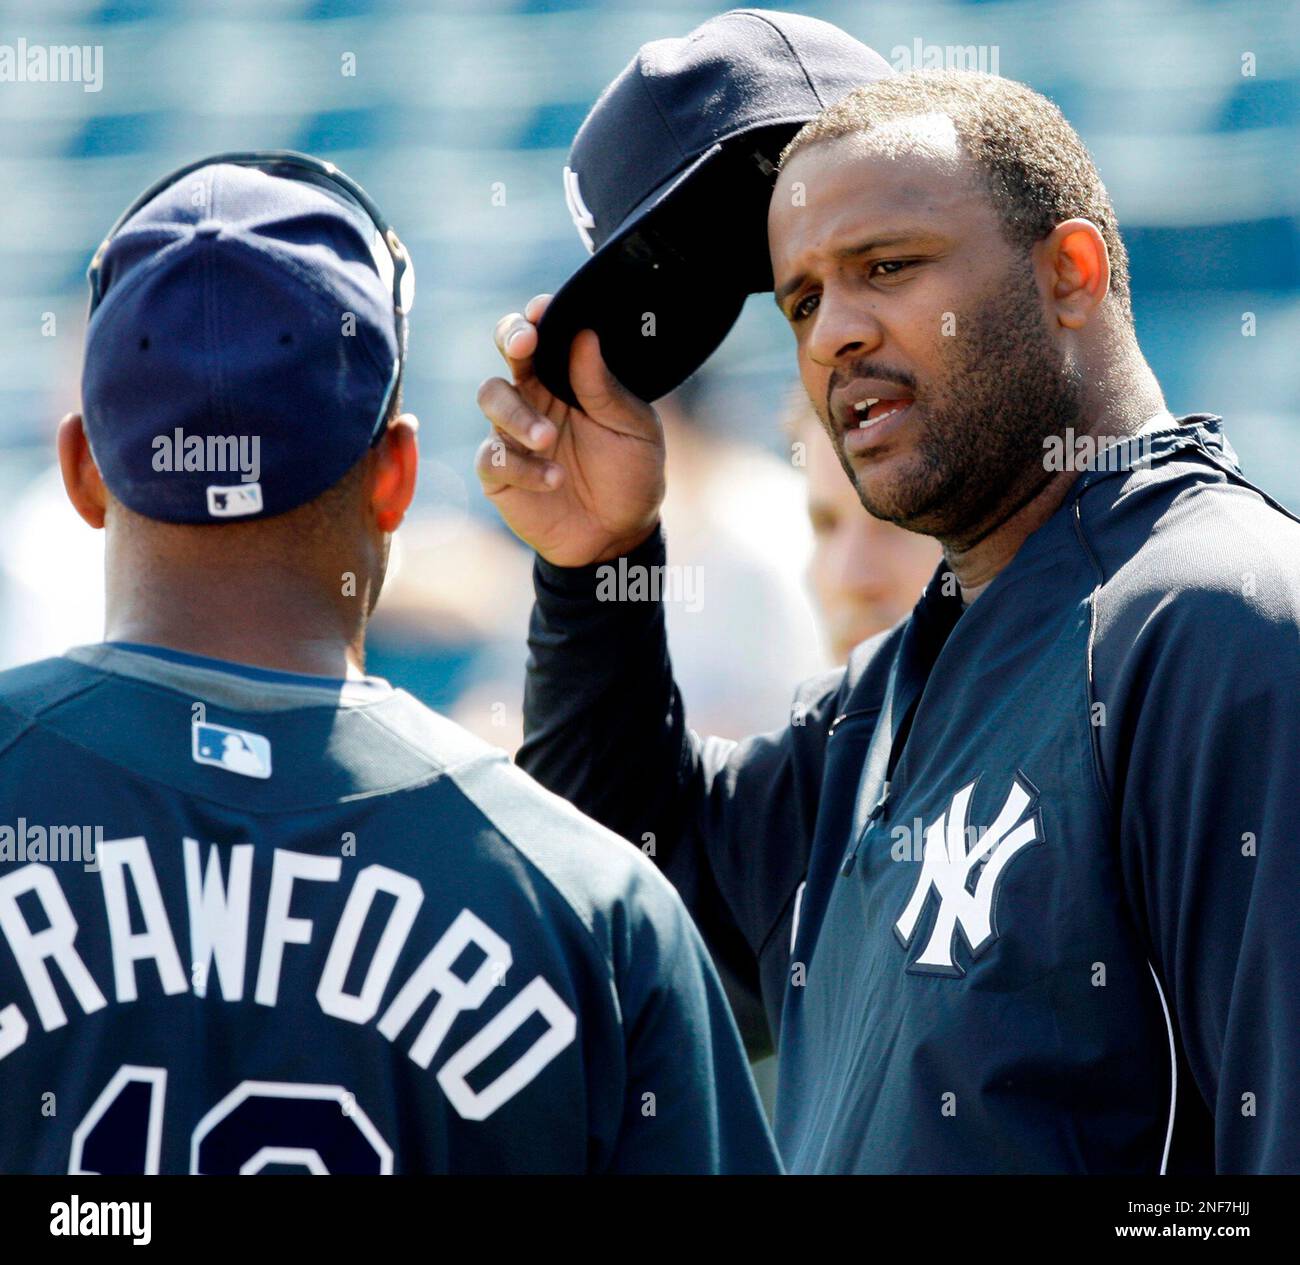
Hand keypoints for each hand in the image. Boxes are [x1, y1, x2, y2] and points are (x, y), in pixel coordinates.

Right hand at [475, 295, 665, 566]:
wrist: (618, 536)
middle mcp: (536, 395)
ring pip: (491, 396)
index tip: (544, 311)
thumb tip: (585, 337)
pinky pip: (492, 456)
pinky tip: (554, 480)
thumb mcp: (634, 430)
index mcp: (568, 376)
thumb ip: (606, 388)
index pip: (546, 332)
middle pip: (507, 348)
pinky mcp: (500, 472)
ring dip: (518, 414)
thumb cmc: (630, 474)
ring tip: (548, 439)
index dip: (538, 316)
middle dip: (510, 337)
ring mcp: (513, 432)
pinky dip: (522, 466)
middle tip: (525, 346)